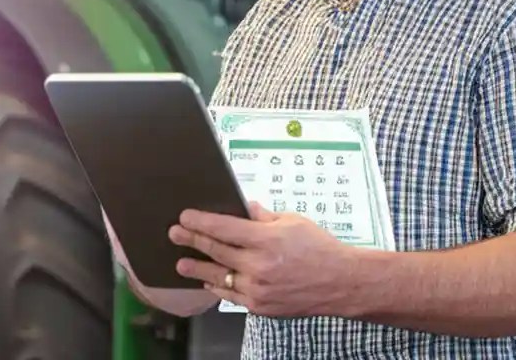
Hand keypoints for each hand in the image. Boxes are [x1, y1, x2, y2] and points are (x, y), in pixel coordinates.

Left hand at [168, 202, 358, 316]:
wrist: (340, 282)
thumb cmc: (320, 249)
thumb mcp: (294, 222)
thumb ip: (264, 217)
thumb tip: (242, 209)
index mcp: (267, 240)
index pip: (224, 228)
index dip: (201, 222)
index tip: (185, 217)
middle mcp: (259, 265)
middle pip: (217, 251)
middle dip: (192, 240)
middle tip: (175, 234)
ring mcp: (258, 289)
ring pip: (220, 276)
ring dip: (198, 268)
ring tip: (181, 263)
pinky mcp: (260, 306)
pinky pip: (232, 295)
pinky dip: (219, 286)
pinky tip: (209, 280)